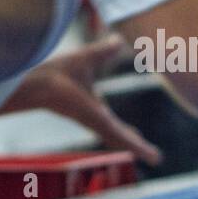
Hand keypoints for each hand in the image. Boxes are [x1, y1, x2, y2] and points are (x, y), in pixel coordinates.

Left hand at [0, 37, 162, 165]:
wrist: (41, 83)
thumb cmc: (57, 71)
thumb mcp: (89, 58)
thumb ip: (105, 51)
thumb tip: (118, 38)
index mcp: (92, 108)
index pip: (113, 122)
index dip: (125, 129)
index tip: (137, 135)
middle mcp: (96, 121)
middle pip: (121, 137)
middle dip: (135, 145)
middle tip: (151, 156)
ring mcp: (99, 126)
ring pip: (125, 142)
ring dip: (141, 150)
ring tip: (157, 159)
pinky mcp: (101, 126)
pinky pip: (125, 141)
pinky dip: (140, 149)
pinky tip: (154, 157)